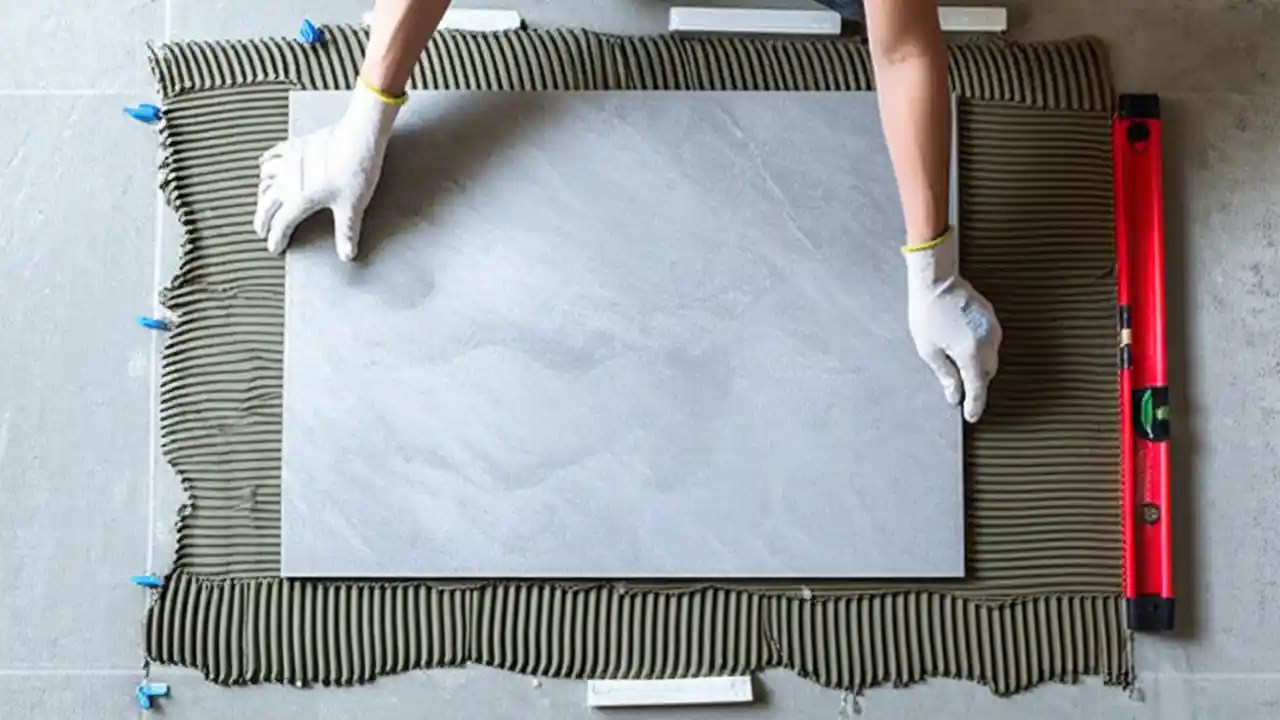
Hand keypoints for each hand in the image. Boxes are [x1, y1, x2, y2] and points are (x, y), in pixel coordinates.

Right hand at [254, 82, 400, 260]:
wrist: (359, 136)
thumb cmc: (355, 170)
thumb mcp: (352, 206)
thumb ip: (347, 232)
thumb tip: (346, 254)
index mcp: (299, 199)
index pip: (280, 225)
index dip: (276, 239)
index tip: (274, 247)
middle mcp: (287, 181)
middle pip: (266, 205)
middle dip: (262, 220)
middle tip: (262, 230)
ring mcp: (288, 161)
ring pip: (264, 181)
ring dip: (261, 195)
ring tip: (263, 204)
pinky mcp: (295, 146)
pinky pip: (271, 156)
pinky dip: (265, 166)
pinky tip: (264, 167)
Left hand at [904, 228, 1002, 421]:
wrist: (936, 280)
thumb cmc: (927, 314)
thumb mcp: (929, 349)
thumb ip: (945, 375)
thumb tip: (955, 395)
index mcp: (971, 352)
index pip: (978, 386)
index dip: (975, 404)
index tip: (972, 416)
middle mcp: (988, 341)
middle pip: (988, 372)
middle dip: (976, 381)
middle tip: (959, 385)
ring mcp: (992, 327)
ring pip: (992, 357)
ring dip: (979, 364)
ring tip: (957, 358)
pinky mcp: (991, 317)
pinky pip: (991, 341)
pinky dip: (981, 348)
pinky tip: (963, 342)